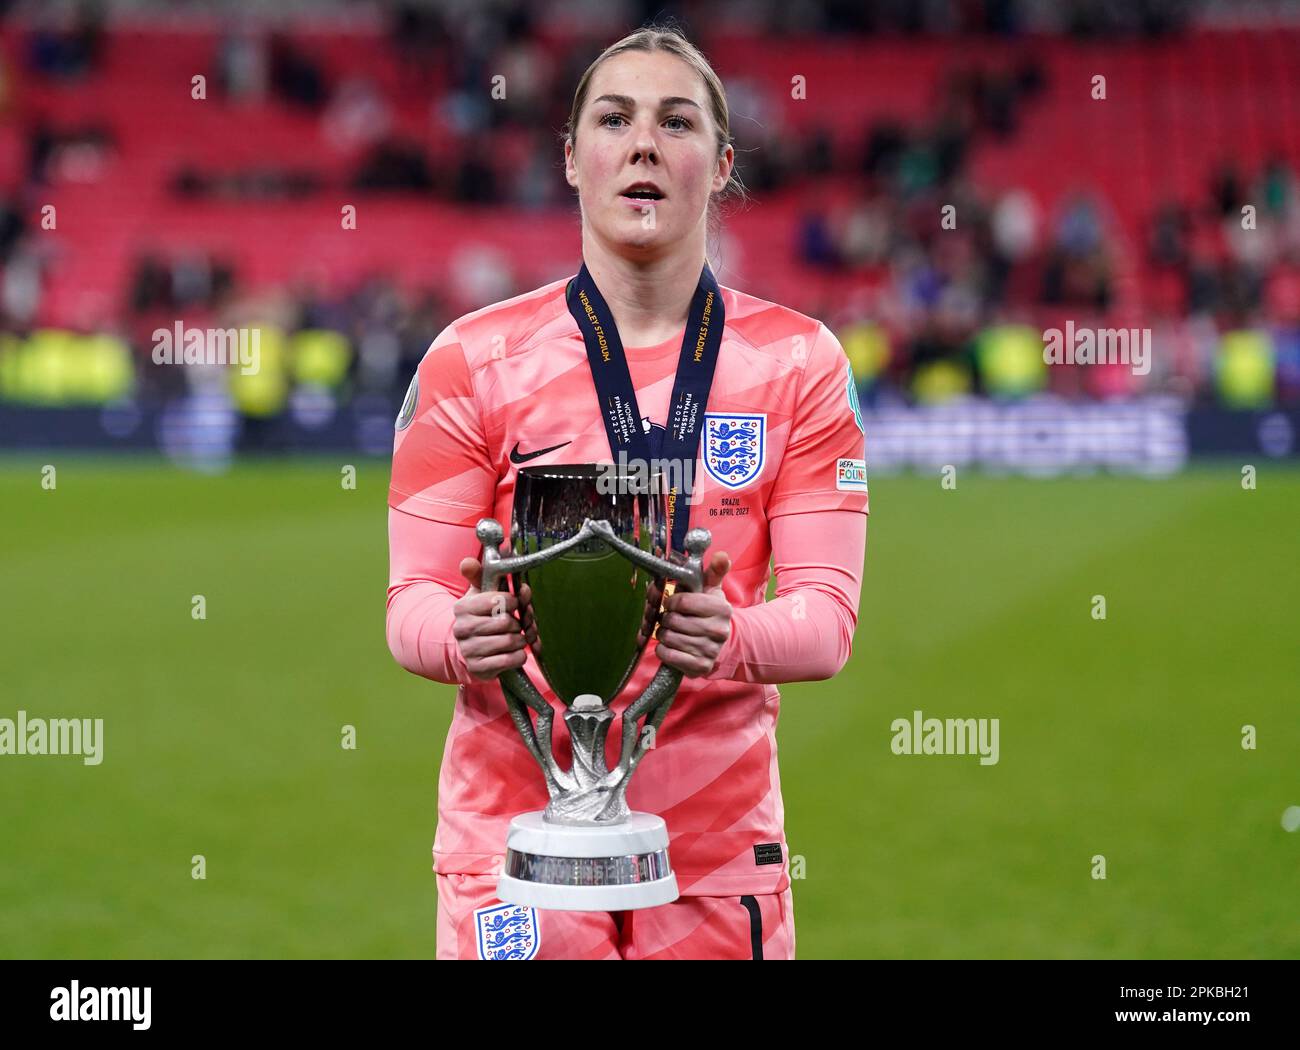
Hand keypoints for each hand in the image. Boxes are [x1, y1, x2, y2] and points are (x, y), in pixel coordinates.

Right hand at [453, 557, 537, 681]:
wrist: (463, 650)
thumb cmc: (478, 617)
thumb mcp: (478, 593)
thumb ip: (483, 573)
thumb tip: (496, 548)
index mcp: (463, 607)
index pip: (499, 600)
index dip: (513, 601)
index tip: (513, 603)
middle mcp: (463, 628)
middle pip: (507, 622)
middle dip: (518, 622)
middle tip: (517, 623)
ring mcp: (469, 650)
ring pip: (511, 641)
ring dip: (520, 639)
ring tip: (515, 637)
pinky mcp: (479, 668)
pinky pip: (511, 660)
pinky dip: (518, 656)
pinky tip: (514, 652)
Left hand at [651, 551, 732, 678]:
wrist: (722, 645)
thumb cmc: (710, 613)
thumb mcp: (713, 590)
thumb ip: (715, 571)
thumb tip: (721, 555)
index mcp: (721, 608)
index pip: (683, 602)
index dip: (671, 601)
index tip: (671, 603)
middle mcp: (718, 630)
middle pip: (673, 620)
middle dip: (666, 618)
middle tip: (670, 619)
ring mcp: (710, 650)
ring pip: (668, 638)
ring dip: (663, 634)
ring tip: (671, 631)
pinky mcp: (700, 667)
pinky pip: (668, 655)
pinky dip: (663, 650)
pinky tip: (670, 646)